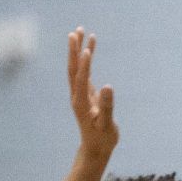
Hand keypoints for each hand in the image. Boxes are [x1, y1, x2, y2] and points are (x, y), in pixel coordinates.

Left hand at [68, 28, 117, 165]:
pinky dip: (87, 60)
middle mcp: (77, 95)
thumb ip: (107, 106)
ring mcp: (80, 93)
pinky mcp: (85, 93)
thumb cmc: (103, 139)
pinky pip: (84, 72)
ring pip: (76, 68)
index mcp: (81, 103)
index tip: (87, 50)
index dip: (84, 65)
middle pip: (73, 69)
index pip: (82, 80)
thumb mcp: (107, 125)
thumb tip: (108, 86)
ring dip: (78, 50)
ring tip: (81, 32)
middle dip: (74, 50)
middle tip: (76, 32)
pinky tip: (90, 48)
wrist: (95, 148)